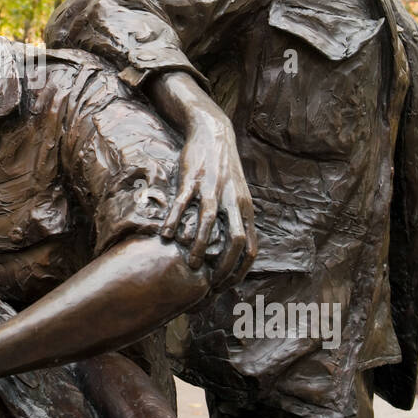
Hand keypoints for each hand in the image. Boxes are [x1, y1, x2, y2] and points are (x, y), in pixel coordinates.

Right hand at [161, 113, 256, 284]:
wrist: (214, 132)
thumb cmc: (224, 169)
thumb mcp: (238, 194)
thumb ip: (238, 218)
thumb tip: (236, 247)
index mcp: (245, 207)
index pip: (251, 246)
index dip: (240, 270)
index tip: (225, 285)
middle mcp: (233, 200)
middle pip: (237, 239)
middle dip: (225, 266)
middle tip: (211, 283)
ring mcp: (212, 189)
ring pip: (208, 222)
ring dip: (201, 246)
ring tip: (191, 264)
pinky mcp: (193, 179)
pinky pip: (183, 204)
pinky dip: (175, 222)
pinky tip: (167, 236)